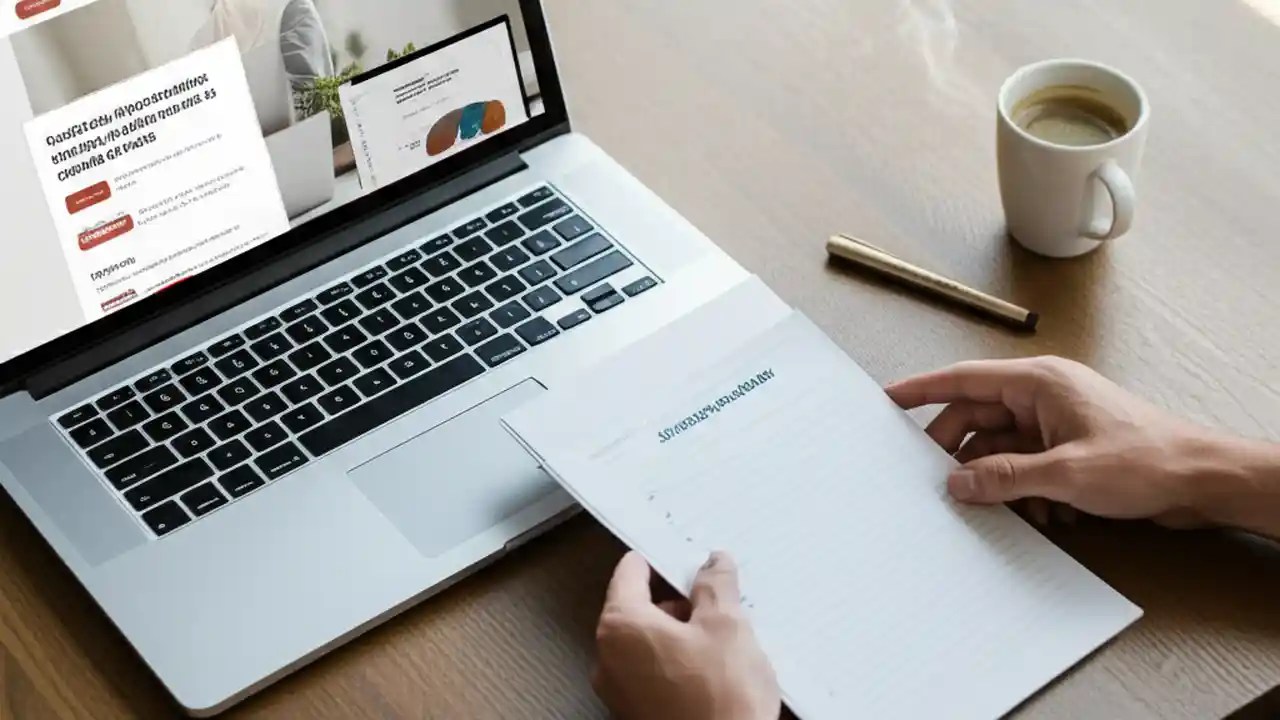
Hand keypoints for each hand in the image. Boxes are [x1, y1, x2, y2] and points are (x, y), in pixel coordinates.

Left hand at [592, 551, 779, 719]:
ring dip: (680, 635)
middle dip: (678, 603)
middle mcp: (608, 657)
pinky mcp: (635, 713)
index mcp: (621, 626)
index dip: (661, 560)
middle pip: (639, 608)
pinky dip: (677, 663)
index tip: (685, 556)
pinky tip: (712, 671)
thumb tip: (714, 563)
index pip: (630, 572)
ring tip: (722, 644)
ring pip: (648, 642)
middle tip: (717, 605)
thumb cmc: (720, 698)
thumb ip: (716, 586)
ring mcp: (619, 690)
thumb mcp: (727, 626)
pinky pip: (652, 672)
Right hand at [885, 356, 1225, 527]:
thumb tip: (956, 482)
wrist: (1202, 479)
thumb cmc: (1146, 460)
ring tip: (1008, 508)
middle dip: (961, 454)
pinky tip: (1042, 513)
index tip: (888, 399)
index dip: (922, 390)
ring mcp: (1055, 423)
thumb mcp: (1066, 474)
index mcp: (1039, 383)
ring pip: (1000, 448)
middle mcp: (1043, 397)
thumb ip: (1004, 476)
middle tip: (940, 484)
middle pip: (977, 419)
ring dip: (999, 480)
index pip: (964, 380)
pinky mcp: (1067, 448)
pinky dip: (1023, 489)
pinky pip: (1024, 465)